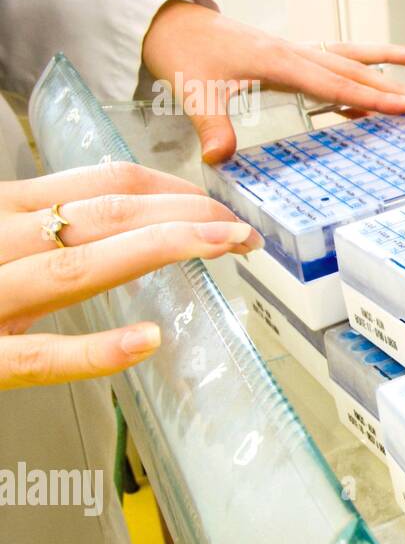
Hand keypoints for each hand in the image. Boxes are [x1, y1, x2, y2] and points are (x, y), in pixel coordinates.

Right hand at [0, 162, 261, 388]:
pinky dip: (97, 348)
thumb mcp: (1, 242)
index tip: (219, 208)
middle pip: (105, 218)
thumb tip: (131, 222)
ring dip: (160, 251)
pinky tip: (147, 340)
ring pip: (80, 269)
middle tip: (241, 231)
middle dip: (185, 217)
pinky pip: (42, 357)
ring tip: (222, 248)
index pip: (103, 186)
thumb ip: (48, 231)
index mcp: (5, 212)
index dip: (173, 193)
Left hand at [141, 0, 404, 163]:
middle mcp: (293, 53)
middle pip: (353, 70)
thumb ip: (211, 125)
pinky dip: (355, 77)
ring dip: (383, 65)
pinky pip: (331, 65)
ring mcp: (292, 53)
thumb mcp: (192, 91)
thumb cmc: (183, 53)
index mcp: (279, 61)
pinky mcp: (286, 58)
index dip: (374, 97)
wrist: (168, 23)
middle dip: (392, 86)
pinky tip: (368, 97)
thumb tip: (220, 158)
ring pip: (348, 58)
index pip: (337, 83)